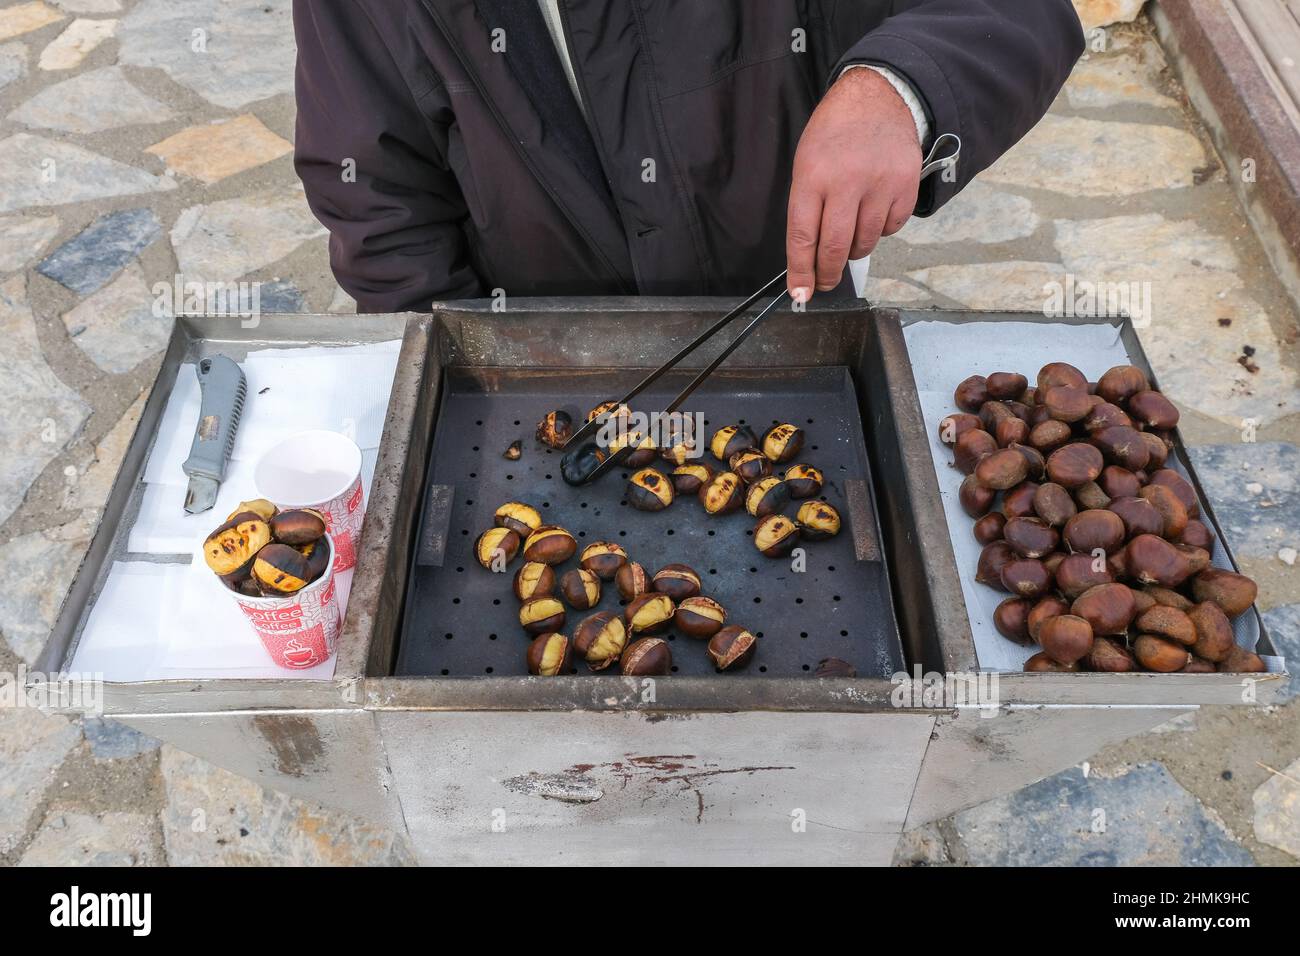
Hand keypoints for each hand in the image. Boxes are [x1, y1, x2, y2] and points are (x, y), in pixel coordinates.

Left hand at [786, 67, 921, 301]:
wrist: (880, 96)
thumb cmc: (836, 132)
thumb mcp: (807, 161)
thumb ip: (807, 207)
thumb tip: (807, 256)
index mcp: (813, 176)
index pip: (803, 237)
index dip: (801, 272)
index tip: (801, 295)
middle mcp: (847, 181)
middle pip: (836, 248)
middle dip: (828, 274)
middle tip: (825, 282)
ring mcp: (880, 184)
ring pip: (865, 242)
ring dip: (854, 250)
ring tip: (850, 234)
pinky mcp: (905, 187)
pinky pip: (890, 228)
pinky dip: (880, 230)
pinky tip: (873, 210)